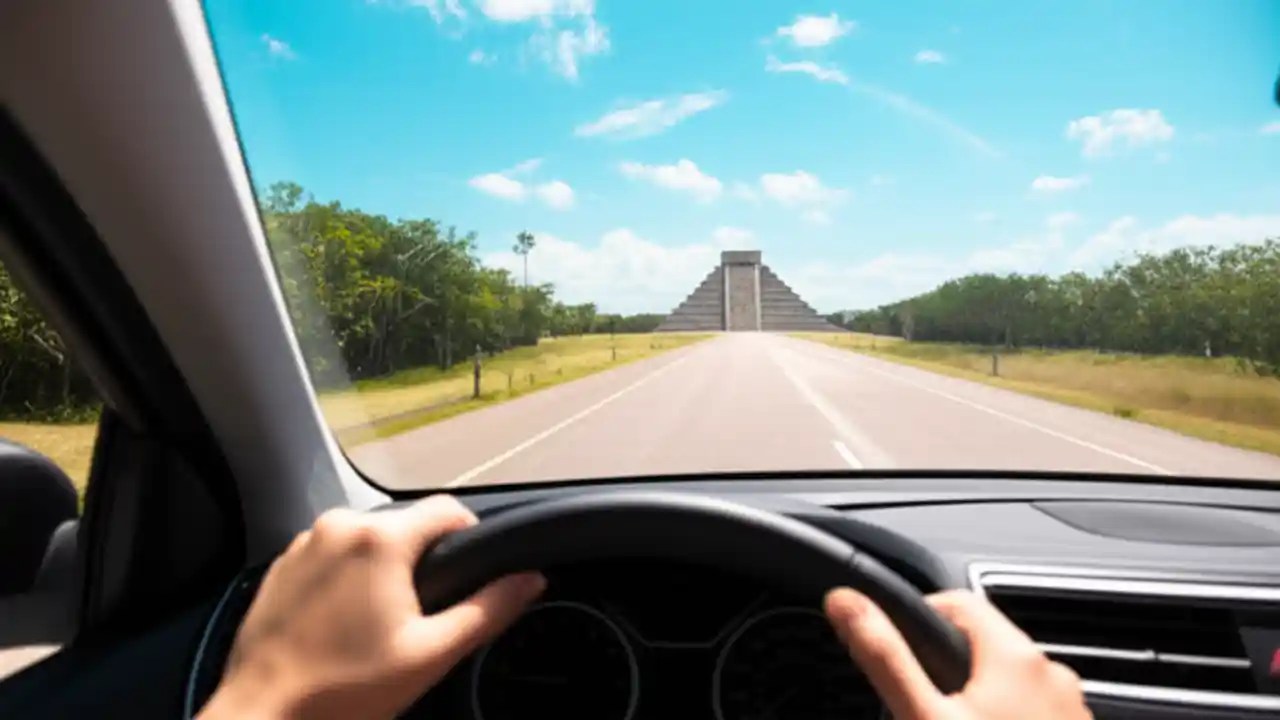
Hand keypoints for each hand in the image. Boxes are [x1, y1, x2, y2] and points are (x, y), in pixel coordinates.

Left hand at [198, 496, 544, 719]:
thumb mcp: (430, 654)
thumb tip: (531, 580)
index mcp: (381, 539)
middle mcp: (340, 525)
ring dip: (384, 567)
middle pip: (406, 525)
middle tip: (425, 613)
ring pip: (368, 539)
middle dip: (423, 560)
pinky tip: (345, 622)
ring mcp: (305, 542)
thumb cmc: (345, 690)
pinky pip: (332, 555)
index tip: (473, 573)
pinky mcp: (282, 564)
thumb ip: (488, 610)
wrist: (262, 715)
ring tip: (381, 622)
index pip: (449, 510)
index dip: (471, 537)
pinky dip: (348, 577)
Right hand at [825, 588, 1090, 719]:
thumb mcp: (923, 719)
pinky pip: (1030, 715)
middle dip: (944, 672)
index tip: (893, 659)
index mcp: (1015, 656)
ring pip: (1006, 686)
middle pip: (981, 646)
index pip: (955, 603)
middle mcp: (1053, 675)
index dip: (915, 624)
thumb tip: (844, 601)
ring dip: (973, 703)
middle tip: (915, 711)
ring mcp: (1072, 712)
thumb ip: (884, 657)